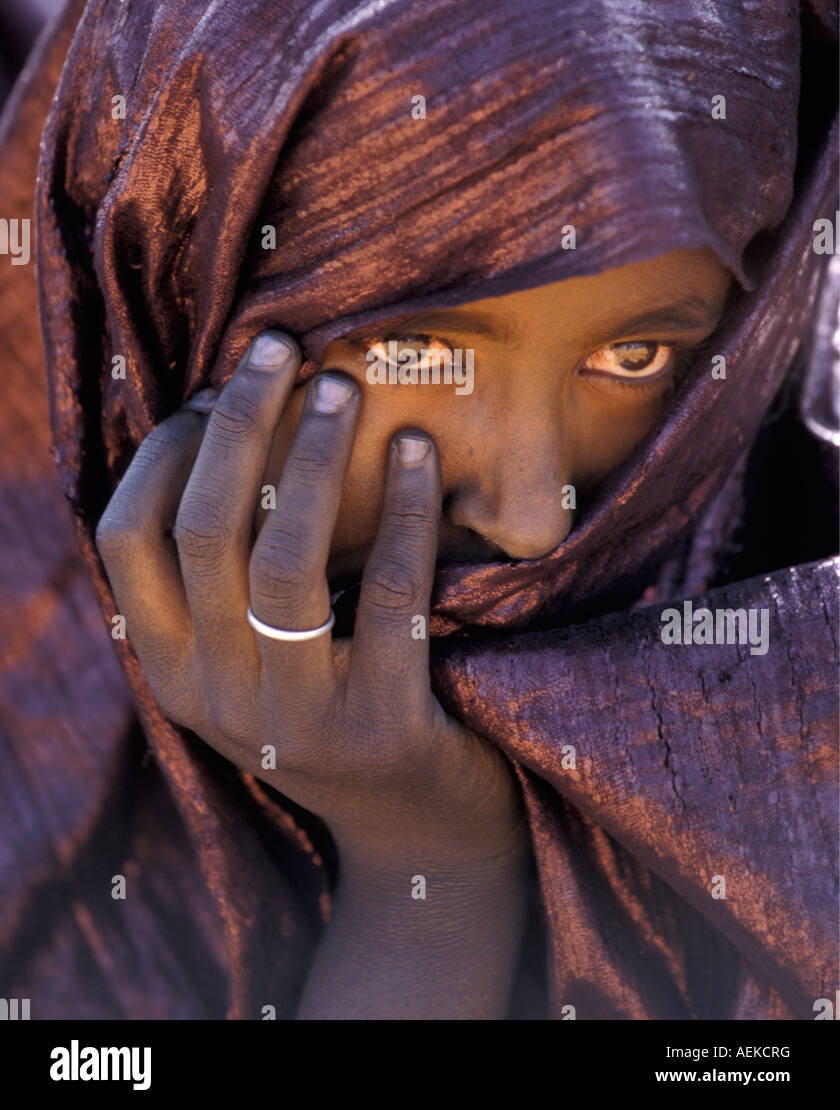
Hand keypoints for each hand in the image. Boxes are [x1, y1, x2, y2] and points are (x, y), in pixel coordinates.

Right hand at [95, 330, 527, 869]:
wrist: (413, 828)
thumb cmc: (328, 704)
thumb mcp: (248, 654)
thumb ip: (218, 574)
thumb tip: (219, 423)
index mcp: (169, 665)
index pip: (125, 536)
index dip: (166, 448)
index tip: (215, 387)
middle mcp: (214, 693)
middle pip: (203, 529)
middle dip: (238, 421)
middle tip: (281, 346)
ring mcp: (294, 717)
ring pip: (284, 559)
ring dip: (312, 456)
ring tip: (344, 384)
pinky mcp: (381, 724)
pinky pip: (391, 598)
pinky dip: (403, 514)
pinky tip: (420, 452)